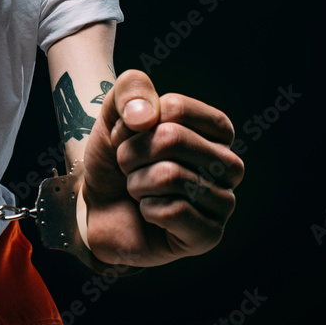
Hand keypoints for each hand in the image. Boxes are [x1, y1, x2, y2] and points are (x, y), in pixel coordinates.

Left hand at [82, 69, 243, 266]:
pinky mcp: (210, 234)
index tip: (130, 136)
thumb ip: (131, 89)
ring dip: (137, 182)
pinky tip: (149, 213)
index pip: (176, 108)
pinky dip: (148, 210)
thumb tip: (148, 115)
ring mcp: (222, 201)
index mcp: (215, 130)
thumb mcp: (114, 113)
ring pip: (171, 175)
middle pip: (172, 138)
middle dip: (132, 153)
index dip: (137, 121)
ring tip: (139, 190)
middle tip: (129, 167)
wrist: (97, 207)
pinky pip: (176, 211)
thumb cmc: (115, 159)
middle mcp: (228, 164)